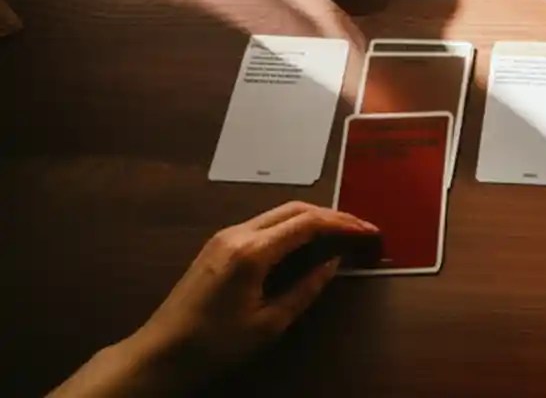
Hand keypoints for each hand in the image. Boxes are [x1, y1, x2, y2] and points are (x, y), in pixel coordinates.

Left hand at [129, 202, 377, 379]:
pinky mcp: (219, 245)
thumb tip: (332, 264)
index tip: (368, 232)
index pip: (307, 222)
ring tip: (341, 234)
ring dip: (313, 219)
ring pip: (279, 213)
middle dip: (332, 215)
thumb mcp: (269, 324)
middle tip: (361, 229)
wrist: (160, 353)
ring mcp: (225, 236)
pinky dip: (293, 227)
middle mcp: (238, 233)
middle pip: (294, 209)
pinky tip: (308, 242)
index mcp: (251, 252)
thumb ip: (305, 290)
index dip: (343, 223)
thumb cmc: (215, 344)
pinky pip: (265, 224)